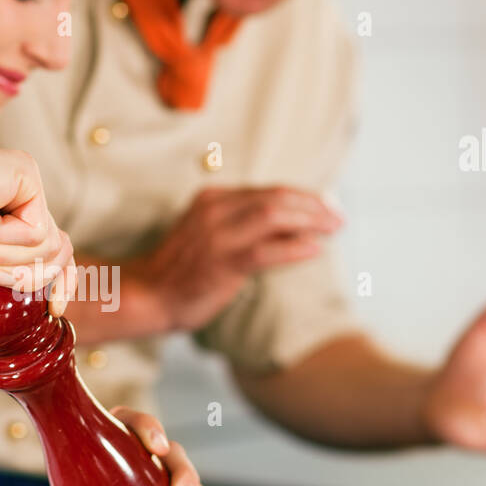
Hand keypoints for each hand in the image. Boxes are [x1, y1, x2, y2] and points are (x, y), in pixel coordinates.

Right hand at [0, 144, 75, 364]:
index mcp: (2, 233)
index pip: (55, 258)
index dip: (62, 287)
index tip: (52, 310)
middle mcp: (17, 208)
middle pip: (63, 254)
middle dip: (33, 280)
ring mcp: (24, 189)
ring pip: (51, 247)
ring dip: (7, 260)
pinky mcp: (27, 174)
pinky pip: (39, 227)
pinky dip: (5, 238)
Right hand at [129, 186, 341, 332]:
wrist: (146, 294)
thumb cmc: (180, 270)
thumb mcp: (209, 235)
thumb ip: (241, 225)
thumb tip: (291, 226)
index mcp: (212, 199)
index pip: (269, 190)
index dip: (304, 197)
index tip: (327, 206)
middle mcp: (215, 210)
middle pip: (277, 197)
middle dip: (314, 205)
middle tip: (339, 217)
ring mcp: (217, 235)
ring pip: (275, 215)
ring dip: (311, 220)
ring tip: (334, 229)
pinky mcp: (221, 262)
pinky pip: (267, 249)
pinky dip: (296, 246)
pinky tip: (315, 249)